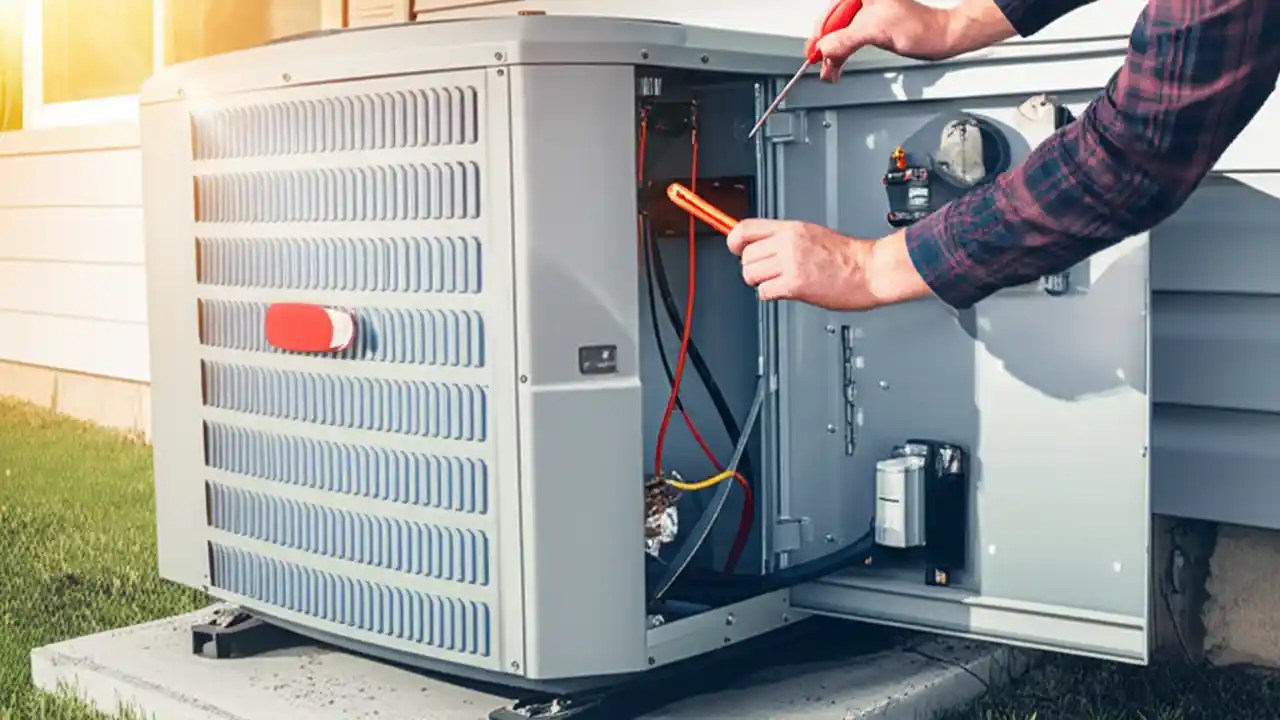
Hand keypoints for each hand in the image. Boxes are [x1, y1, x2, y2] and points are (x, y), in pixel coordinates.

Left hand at [727, 220, 929, 310]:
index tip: (736, 249)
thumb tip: (764, 246)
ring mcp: (791, 263)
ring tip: (775, 283)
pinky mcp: (796, 284)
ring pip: (750, 274)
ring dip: (759, 282)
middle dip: (751, 268)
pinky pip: (764, 292)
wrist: (870, 269)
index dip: (734, 241)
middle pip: (745, 255)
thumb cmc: (848, 256)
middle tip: (765, 273)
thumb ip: (786, 239)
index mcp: (791, 228)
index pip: (745, 228)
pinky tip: (784, 292)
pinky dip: (770, 295)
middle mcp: (788, 243)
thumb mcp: (812, 234)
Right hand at [813, 0, 950, 81]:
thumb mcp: (875, 30)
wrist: (939, 37)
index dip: (819, 35)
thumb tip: (823, 49)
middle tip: (818, 64)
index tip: (813, 53)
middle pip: (831, 23)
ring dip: (832, 54)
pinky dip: (842, 54)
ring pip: (839, 33)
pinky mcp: (872, 25)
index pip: (829, 12)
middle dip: (825, 47)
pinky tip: (837, 65)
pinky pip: (849, 39)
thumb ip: (845, 39)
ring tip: (828, 71)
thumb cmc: (920, 26)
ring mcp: (867, 11)